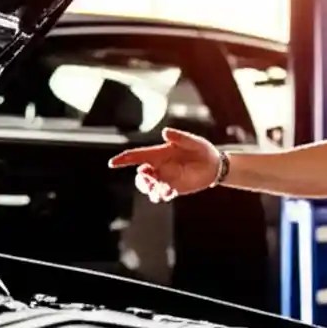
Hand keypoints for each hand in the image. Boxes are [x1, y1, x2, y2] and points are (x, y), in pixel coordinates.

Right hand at [107, 128, 221, 202]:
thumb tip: (165, 132)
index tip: (112, 163)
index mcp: (160, 153)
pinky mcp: (173, 188)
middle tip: (149, 179)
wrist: (214, 165)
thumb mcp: (193, 142)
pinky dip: (161, 195)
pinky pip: (161, 194)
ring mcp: (165, 179)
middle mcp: (159, 167)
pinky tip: (167, 194)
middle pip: (141, 175)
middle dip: (141, 180)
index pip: (138, 155)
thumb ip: (180, 137)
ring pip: (149, 187)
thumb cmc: (202, 149)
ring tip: (157, 190)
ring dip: (149, 189)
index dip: (124, 159)